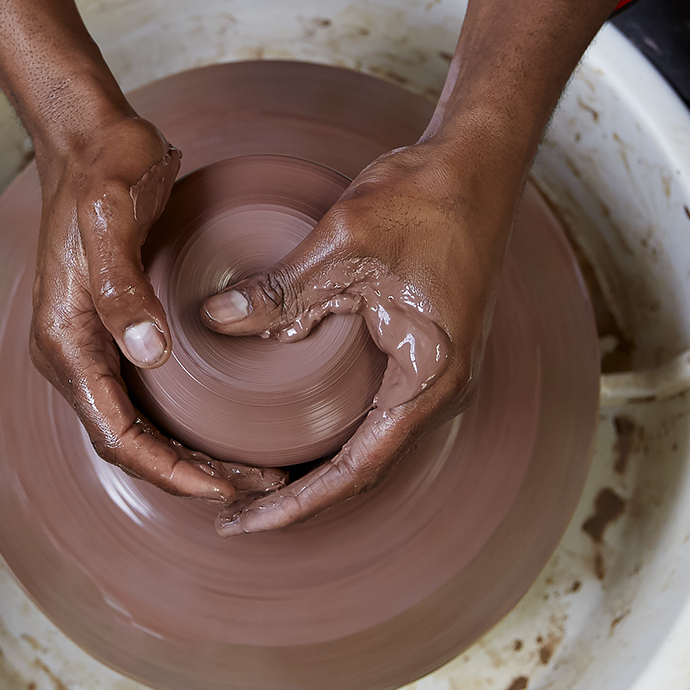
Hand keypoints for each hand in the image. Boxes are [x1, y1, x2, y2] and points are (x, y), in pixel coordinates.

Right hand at [29, 112, 286, 506]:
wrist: (91, 136)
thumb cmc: (103, 170)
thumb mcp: (111, 217)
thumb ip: (121, 286)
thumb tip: (146, 354)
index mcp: (63, 340)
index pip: (116, 437)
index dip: (170, 472)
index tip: (226, 488)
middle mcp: (71, 353)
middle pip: (129, 445)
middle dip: (190, 477)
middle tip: (258, 487)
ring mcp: (92, 343)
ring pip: (139, 428)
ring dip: (190, 457)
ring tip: (252, 469)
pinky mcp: (115, 329)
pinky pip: (146, 398)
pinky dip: (185, 424)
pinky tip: (228, 426)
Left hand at [197, 138, 516, 532]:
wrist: (476, 163)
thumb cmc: (424, 200)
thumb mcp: (343, 243)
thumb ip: (282, 291)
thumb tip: (213, 323)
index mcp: (428, 381)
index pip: (356, 472)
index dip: (296, 506)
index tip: (243, 525)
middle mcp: (438, 390)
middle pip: (361, 471)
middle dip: (296, 498)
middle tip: (228, 511)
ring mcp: (433, 373)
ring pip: (366, 444)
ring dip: (312, 468)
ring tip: (248, 480)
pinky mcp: (422, 351)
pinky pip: (372, 411)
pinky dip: (328, 431)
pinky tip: (285, 428)